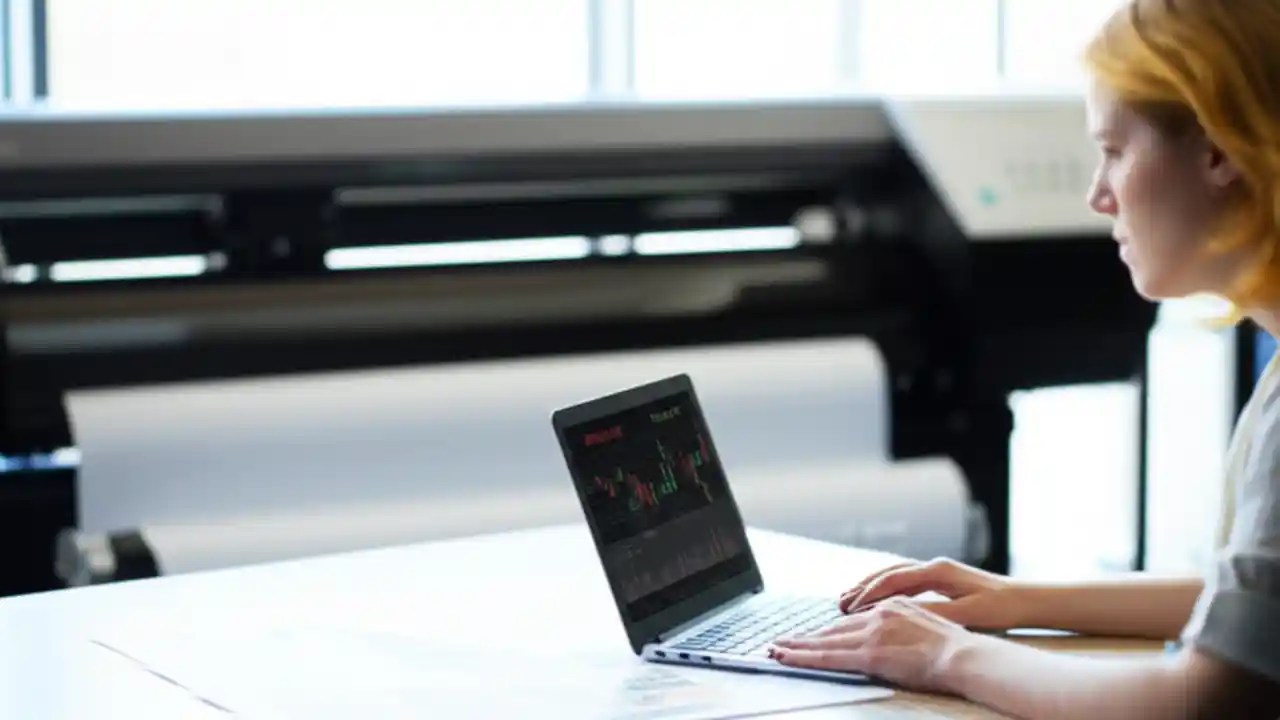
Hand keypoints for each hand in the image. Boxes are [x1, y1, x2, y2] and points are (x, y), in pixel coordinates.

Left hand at [770, 597, 981, 693]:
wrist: (963, 655)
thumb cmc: (953, 649)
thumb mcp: (925, 626)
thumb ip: (901, 628)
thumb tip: (890, 641)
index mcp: (890, 607)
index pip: (851, 621)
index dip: (828, 630)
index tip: (812, 634)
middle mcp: (876, 615)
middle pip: (833, 629)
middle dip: (806, 637)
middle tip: (782, 641)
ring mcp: (870, 634)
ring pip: (824, 641)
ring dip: (796, 646)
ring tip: (776, 650)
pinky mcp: (868, 654)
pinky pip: (827, 657)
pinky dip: (802, 657)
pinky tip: (786, 657)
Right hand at [837, 558, 1023, 631]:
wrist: (1024, 599)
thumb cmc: (1000, 607)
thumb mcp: (967, 613)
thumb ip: (934, 612)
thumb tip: (902, 612)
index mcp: (938, 571)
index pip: (894, 579)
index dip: (870, 593)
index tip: (852, 606)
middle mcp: (933, 565)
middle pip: (889, 573)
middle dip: (863, 587)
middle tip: (841, 602)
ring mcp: (936, 570)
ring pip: (894, 574)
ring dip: (871, 586)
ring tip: (850, 598)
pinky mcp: (940, 578)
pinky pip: (904, 580)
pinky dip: (886, 588)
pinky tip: (877, 598)